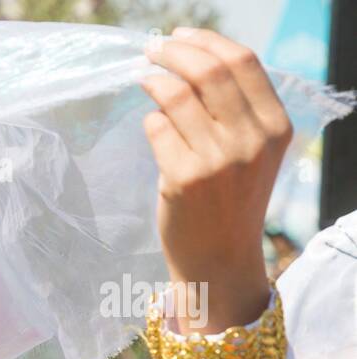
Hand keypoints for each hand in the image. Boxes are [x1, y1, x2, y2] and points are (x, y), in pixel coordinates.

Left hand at [141, 27, 291, 333]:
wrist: (219, 261)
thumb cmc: (230, 202)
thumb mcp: (252, 152)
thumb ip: (236, 110)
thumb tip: (195, 59)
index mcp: (275, 128)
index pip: (243, 62)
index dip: (206, 41)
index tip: (180, 35)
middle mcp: (250, 141)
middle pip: (207, 72)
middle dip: (173, 52)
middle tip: (152, 49)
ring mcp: (216, 161)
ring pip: (176, 97)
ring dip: (154, 82)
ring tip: (145, 81)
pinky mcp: (182, 179)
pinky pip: (157, 128)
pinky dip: (150, 119)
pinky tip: (152, 125)